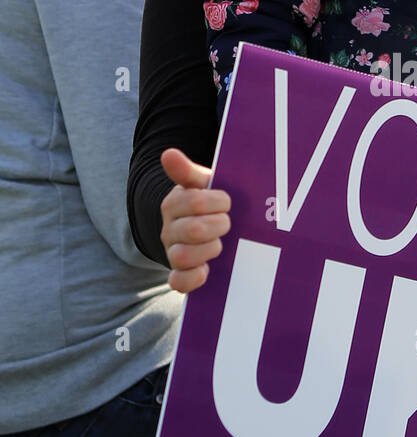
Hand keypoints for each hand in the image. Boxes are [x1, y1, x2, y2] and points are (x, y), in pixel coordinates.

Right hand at [160, 148, 230, 293]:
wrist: (209, 227)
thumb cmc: (209, 203)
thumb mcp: (202, 185)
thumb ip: (187, 171)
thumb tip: (168, 154)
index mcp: (174, 204)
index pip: (194, 201)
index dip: (217, 201)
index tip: (227, 201)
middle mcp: (169, 229)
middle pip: (192, 230)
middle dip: (218, 226)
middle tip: (227, 223)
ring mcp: (172, 252)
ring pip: (182, 256)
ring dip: (208, 250)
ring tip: (220, 244)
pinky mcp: (179, 274)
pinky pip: (177, 282)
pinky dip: (192, 278)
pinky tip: (206, 270)